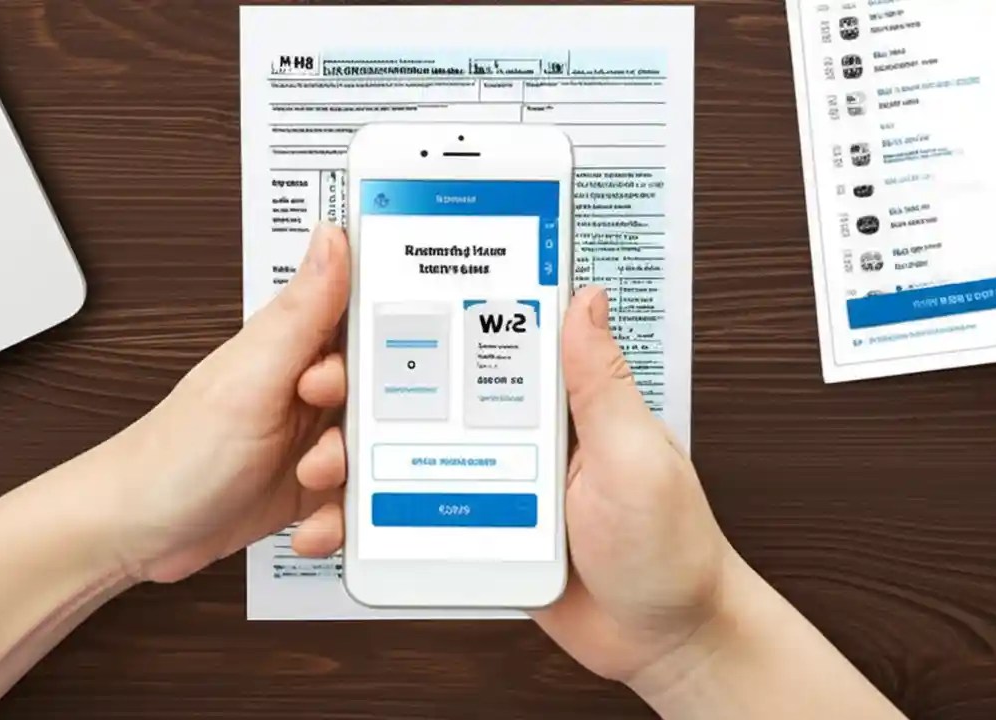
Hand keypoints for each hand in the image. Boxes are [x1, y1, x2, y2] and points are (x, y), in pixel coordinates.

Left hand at [86, 223, 351, 583]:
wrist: (135, 533)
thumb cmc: (177, 453)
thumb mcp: (251, 379)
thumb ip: (302, 312)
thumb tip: (334, 237)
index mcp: (294, 347)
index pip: (366, 324)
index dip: (385, 349)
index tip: (380, 374)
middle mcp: (306, 390)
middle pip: (382, 395)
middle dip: (373, 430)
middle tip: (338, 442)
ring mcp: (311, 441)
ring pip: (375, 453)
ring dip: (352, 479)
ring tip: (312, 482)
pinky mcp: (311, 489)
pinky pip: (353, 501)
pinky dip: (337, 522)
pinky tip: (310, 528)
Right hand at [295, 283, 739, 692]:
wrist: (664, 641)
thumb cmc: (670, 547)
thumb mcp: (635, 456)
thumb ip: (601, 383)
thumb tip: (583, 298)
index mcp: (562, 403)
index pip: (489, 340)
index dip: (431, 322)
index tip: (373, 307)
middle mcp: (524, 436)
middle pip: (434, 398)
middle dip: (372, 392)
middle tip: (325, 389)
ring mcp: (499, 484)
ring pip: (416, 458)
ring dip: (364, 461)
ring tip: (325, 468)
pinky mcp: (484, 531)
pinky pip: (422, 518)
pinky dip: (380, 522)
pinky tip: (347, 525)